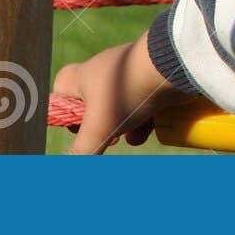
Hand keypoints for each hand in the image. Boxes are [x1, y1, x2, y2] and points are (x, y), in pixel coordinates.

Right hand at [53, 35, 177, 154]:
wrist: (172, 66)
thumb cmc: (126, 92)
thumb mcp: (99, 128)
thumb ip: (82, 151)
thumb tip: (72, 167)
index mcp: (84, 76)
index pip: (62, 87)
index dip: (63, 109)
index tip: (75, 126)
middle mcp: (105, 72)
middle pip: (93, 102)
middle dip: (99, 125)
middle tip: (104, 136)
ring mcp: (130, 74)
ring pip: (121, 106)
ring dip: (124, 127)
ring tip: (131, 137)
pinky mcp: (152, 80)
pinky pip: (143, 104)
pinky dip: (144, 120)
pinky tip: (148, 130)